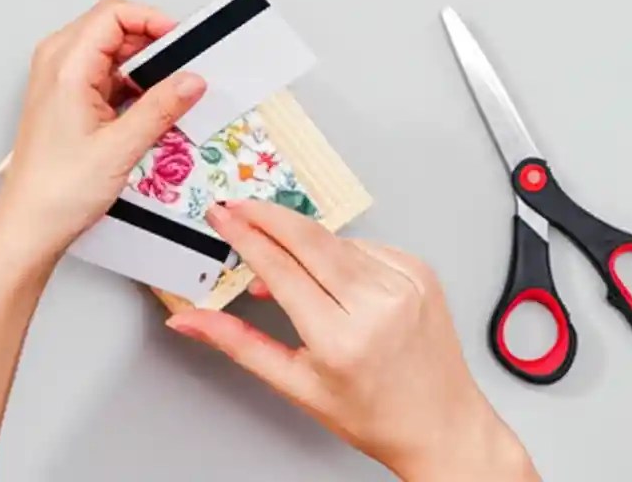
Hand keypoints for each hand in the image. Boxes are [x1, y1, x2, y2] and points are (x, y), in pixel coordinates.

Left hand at [0, 0, 205, 266]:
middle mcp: (57, 63)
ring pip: (110, 50)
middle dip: (151, 42)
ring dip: (141, 66)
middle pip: (112, 26)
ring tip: (166, 94)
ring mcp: (59, 79)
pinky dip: (129, 83)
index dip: (152, 19)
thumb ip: (161, 107)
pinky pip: (103, 73)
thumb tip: (191, 81)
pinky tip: (146, 109)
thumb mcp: (121, 147)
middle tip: (182, 69)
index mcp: (65, 65)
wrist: (29, 223)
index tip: (181, 40)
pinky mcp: (65, 96)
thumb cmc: (58, 190)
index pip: (114, 13)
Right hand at [166, 200, 537, 480]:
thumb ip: (238, 343)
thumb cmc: (375, 415)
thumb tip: (190, 320)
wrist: (441, 424)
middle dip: (266, 216)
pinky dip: (340, 252)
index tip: (222, 217)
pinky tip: (331, 272)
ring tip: (281, 259)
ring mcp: (405, 284)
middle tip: (237, 207)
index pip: (280, 269)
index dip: (245, 236)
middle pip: (309, 238)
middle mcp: (378, 305)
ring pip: (336, 240)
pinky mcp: (421, 272)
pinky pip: (366, 245)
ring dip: (302, 240)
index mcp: (342, 339)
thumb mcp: (296, 385)